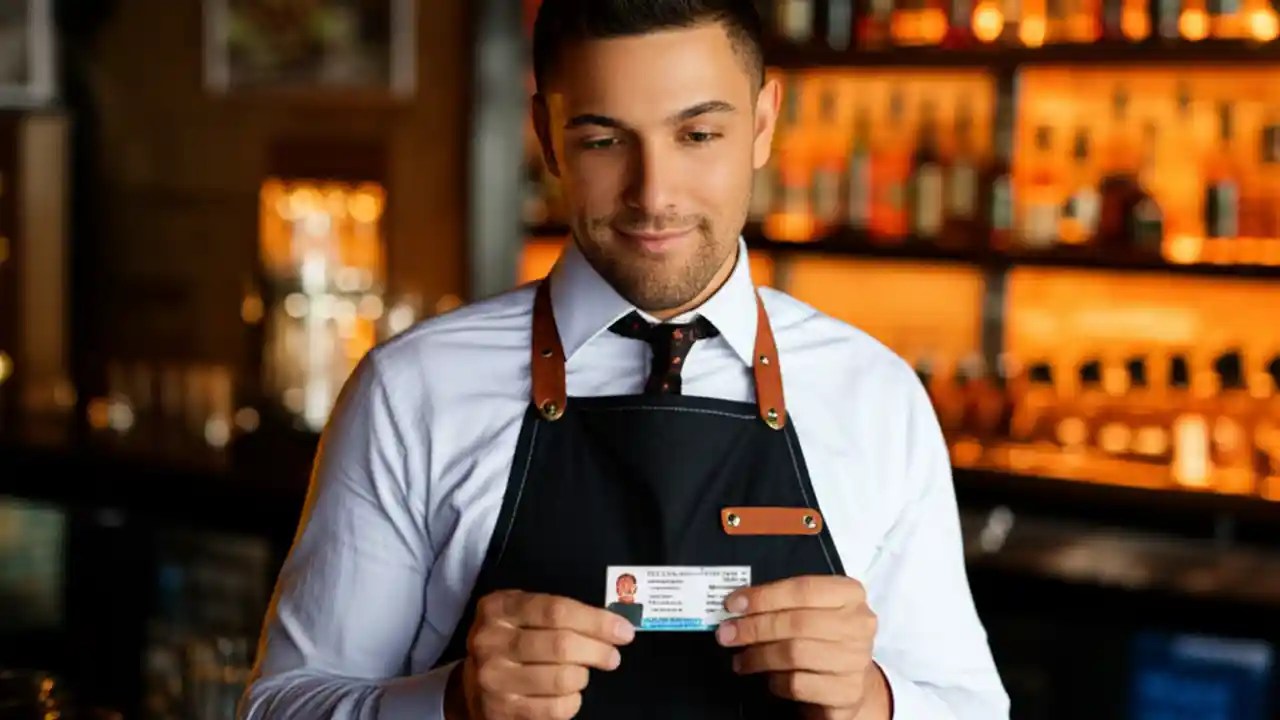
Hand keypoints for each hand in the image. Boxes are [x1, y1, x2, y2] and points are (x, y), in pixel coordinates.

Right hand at [451, 590, 636, 719]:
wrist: (471, 684)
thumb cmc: (509, 641)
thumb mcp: (521, 614)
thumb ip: (557, 613)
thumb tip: (612, 624)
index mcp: (498, 608)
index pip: (557, 610)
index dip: (596, 621)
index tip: (623, 630)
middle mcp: (491, 641)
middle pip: (562, 645)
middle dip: (598, 650)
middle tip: (612, 656)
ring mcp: (494, 679)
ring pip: (562, 678)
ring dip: (582, 676)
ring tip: (582, 674)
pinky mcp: (501, 711)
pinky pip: (555, 709)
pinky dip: (572, 702)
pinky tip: (569, 695)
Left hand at [715, 575, 887, 719]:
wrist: (851, 680)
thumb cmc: (824, 637)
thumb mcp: (810, 611)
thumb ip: (781, 604)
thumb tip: (738, 606)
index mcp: (849, 594)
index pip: (802, 589)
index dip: (763, 596)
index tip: (732, 604)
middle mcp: (858, 624)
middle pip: (796, 623)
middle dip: (754, 628)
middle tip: (727, 634)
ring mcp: (856, 659)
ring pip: (795, 654)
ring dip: (759, 657)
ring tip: (741, 660)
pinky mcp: (847, 692)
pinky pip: (799, 685)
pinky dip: (776, 682)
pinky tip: (770, 679)